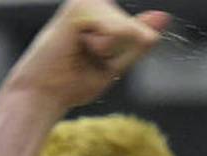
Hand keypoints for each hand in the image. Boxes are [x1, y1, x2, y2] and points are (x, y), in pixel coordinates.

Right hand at [3, 0, 170, 109]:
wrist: (43, 95)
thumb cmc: (72, 82)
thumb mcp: (115, 63)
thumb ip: (138, 42)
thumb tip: (163, 16)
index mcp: (99, 11)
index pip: (138, 31)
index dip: (124, 53)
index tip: (95, 58)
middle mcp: (91, 2)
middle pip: (137, 31)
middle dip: (120, 53)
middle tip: (87, 58)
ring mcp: (85, 2)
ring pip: (129, 31)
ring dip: (112, 52)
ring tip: (83, 53)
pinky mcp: (79, 9)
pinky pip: (119, 30)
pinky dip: (107, 47)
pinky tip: (82, 47)